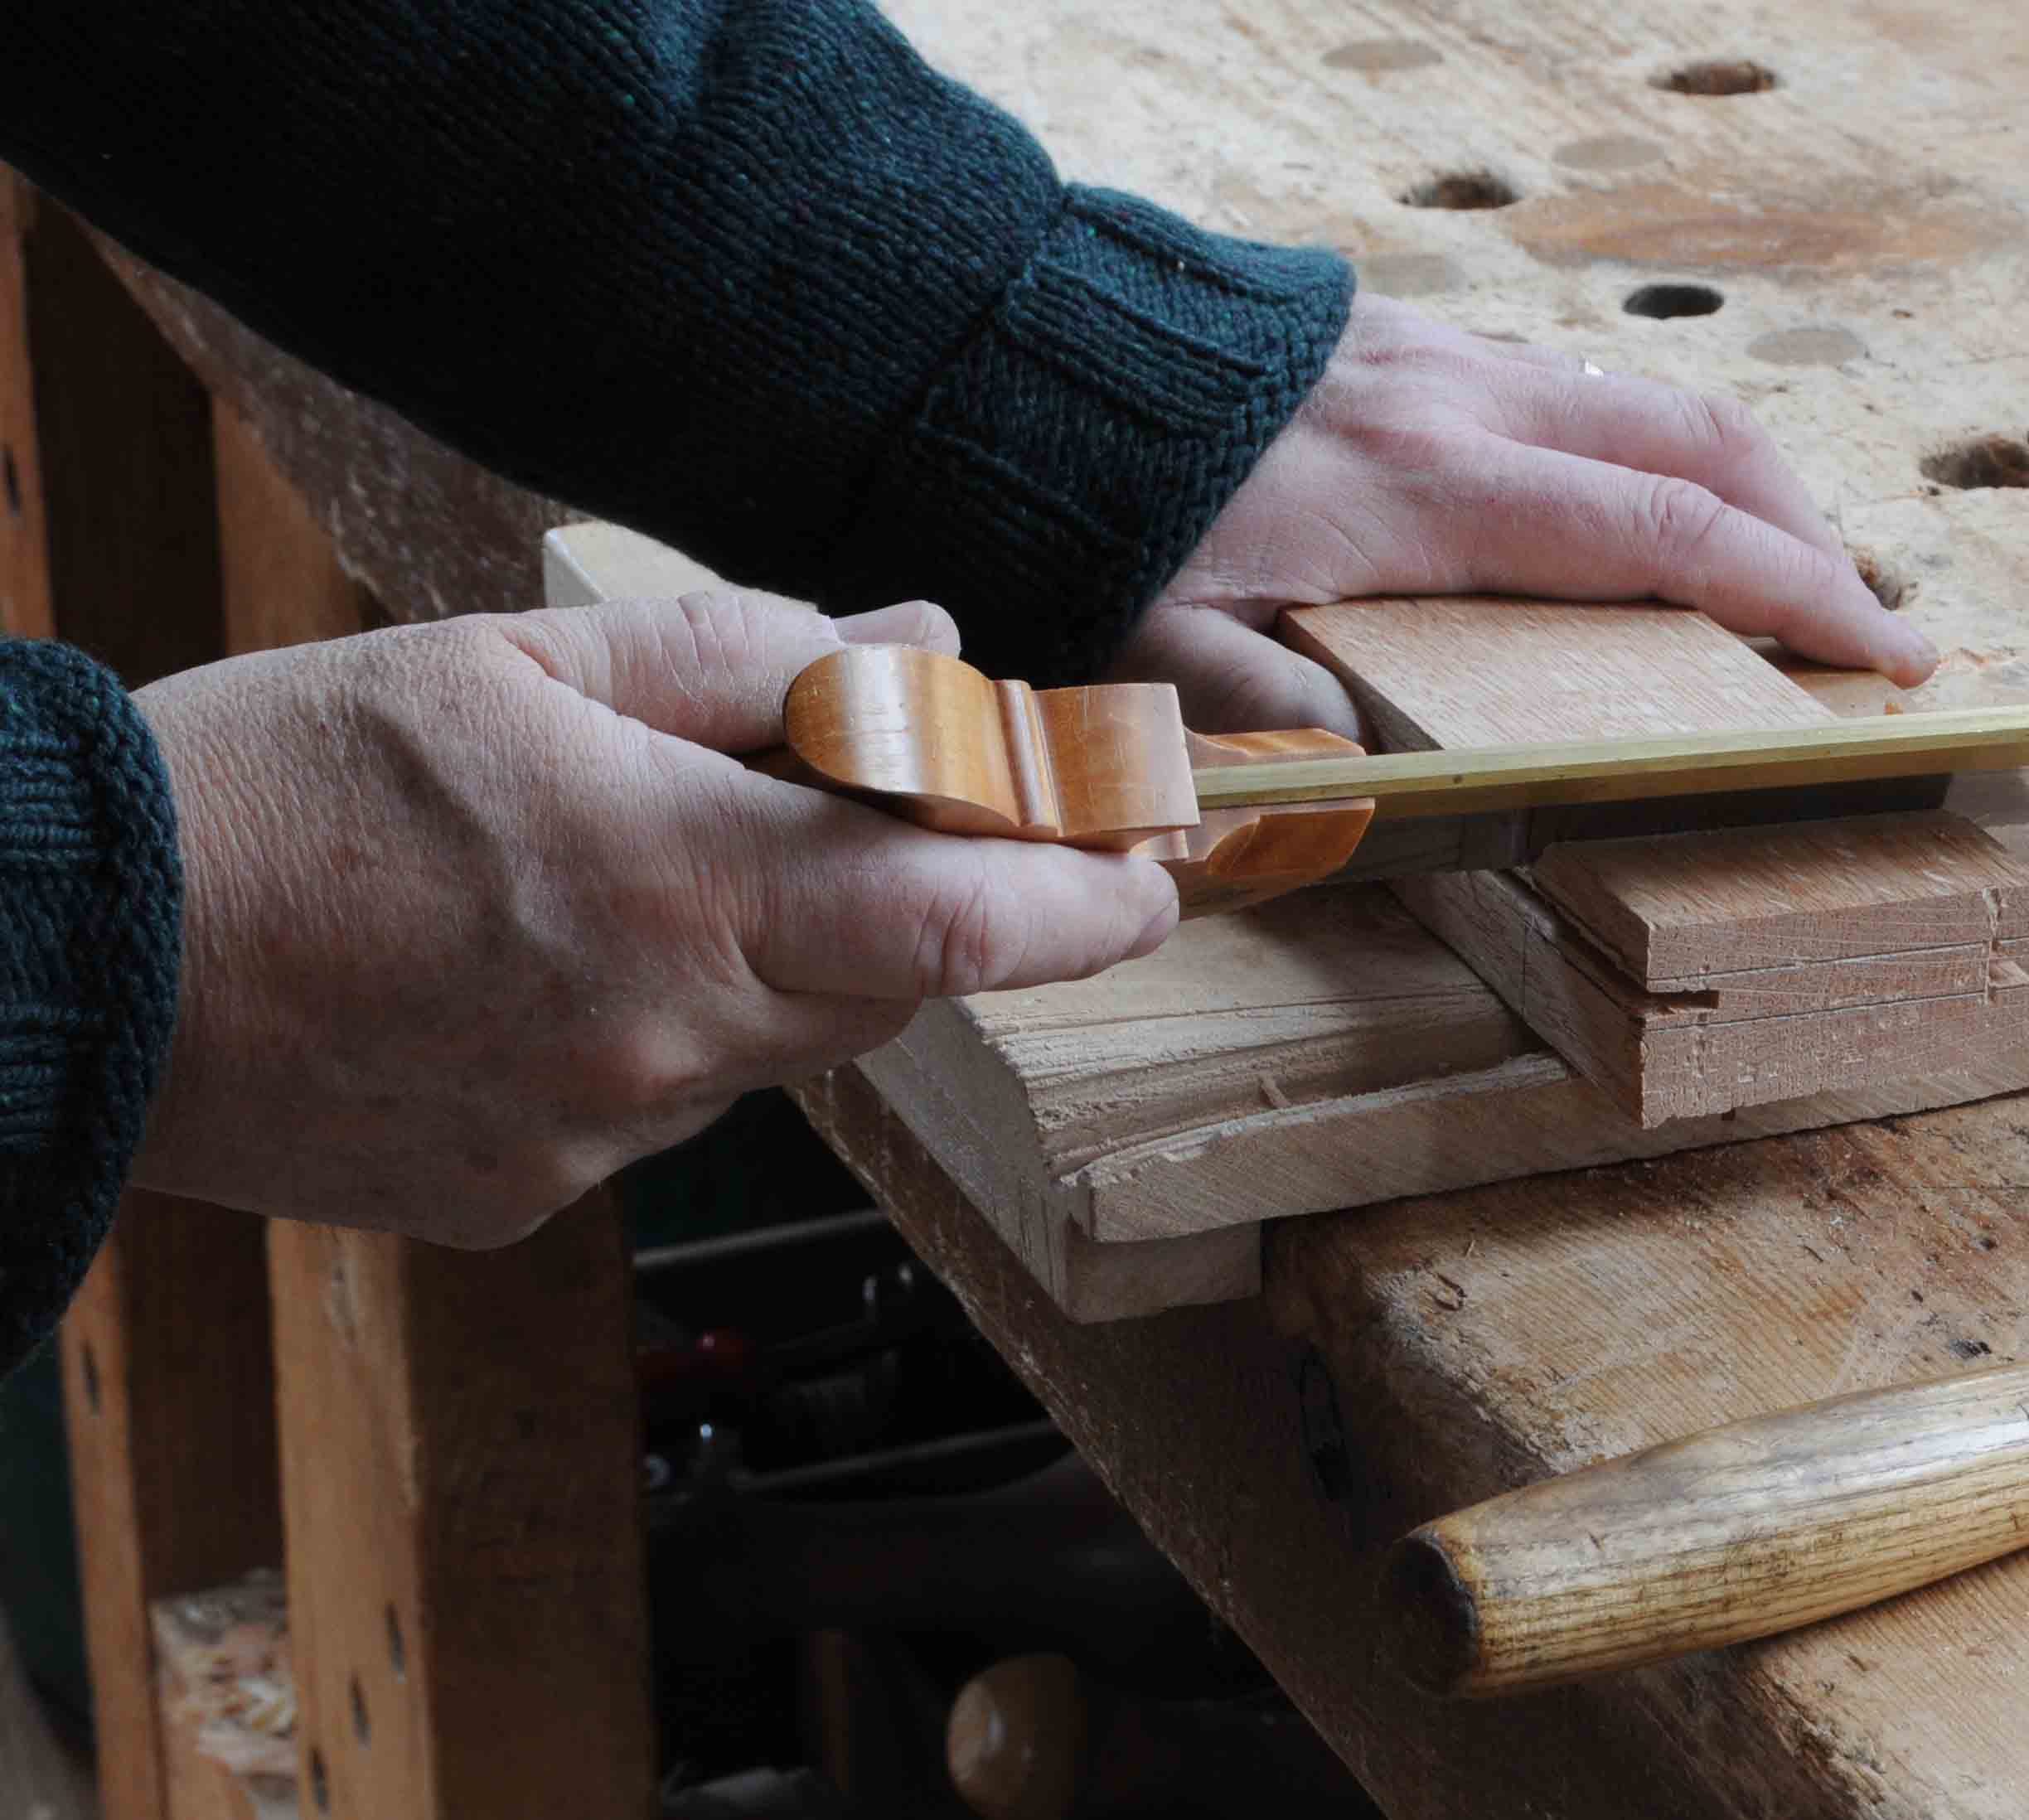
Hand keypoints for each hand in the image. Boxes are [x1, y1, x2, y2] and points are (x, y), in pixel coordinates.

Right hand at [128, 593, 1175, 1245]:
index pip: (968, 917)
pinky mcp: (528, 1194)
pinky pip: (662, 1110)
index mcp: (676, 884)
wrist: (70, 963)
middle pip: (894, 988)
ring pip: (780, 1050)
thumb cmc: (280, 783)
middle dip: (918, 907)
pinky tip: (535, 967)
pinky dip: (657, 1031)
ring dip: (774, 963)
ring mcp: (597, 1137)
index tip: (1153, 869)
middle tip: (880, 815)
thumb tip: (923, 647)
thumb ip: (746, 661)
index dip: (1091, 899)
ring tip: (634, 869)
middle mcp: (663, 1037)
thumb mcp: (514, 662)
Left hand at [1114, 293, 1936, 736]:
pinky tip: (1651, 509)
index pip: (1665, 539)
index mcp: (1431, 492)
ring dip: (1746, 485)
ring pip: (1651, 403)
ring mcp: (1447, 360)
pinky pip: (1580, 388)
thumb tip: (1371, 791)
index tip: (1887, 651)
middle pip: (1700, 446)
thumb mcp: (1157, 647)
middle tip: (1872, 621)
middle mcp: (1466, 406)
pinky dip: (1658, 449)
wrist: (1014, 348)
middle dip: (1813, 531)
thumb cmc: (1086, 510)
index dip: (1795, 593)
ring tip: (1790, 571)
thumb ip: (1268, 725)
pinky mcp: (1415, 343)